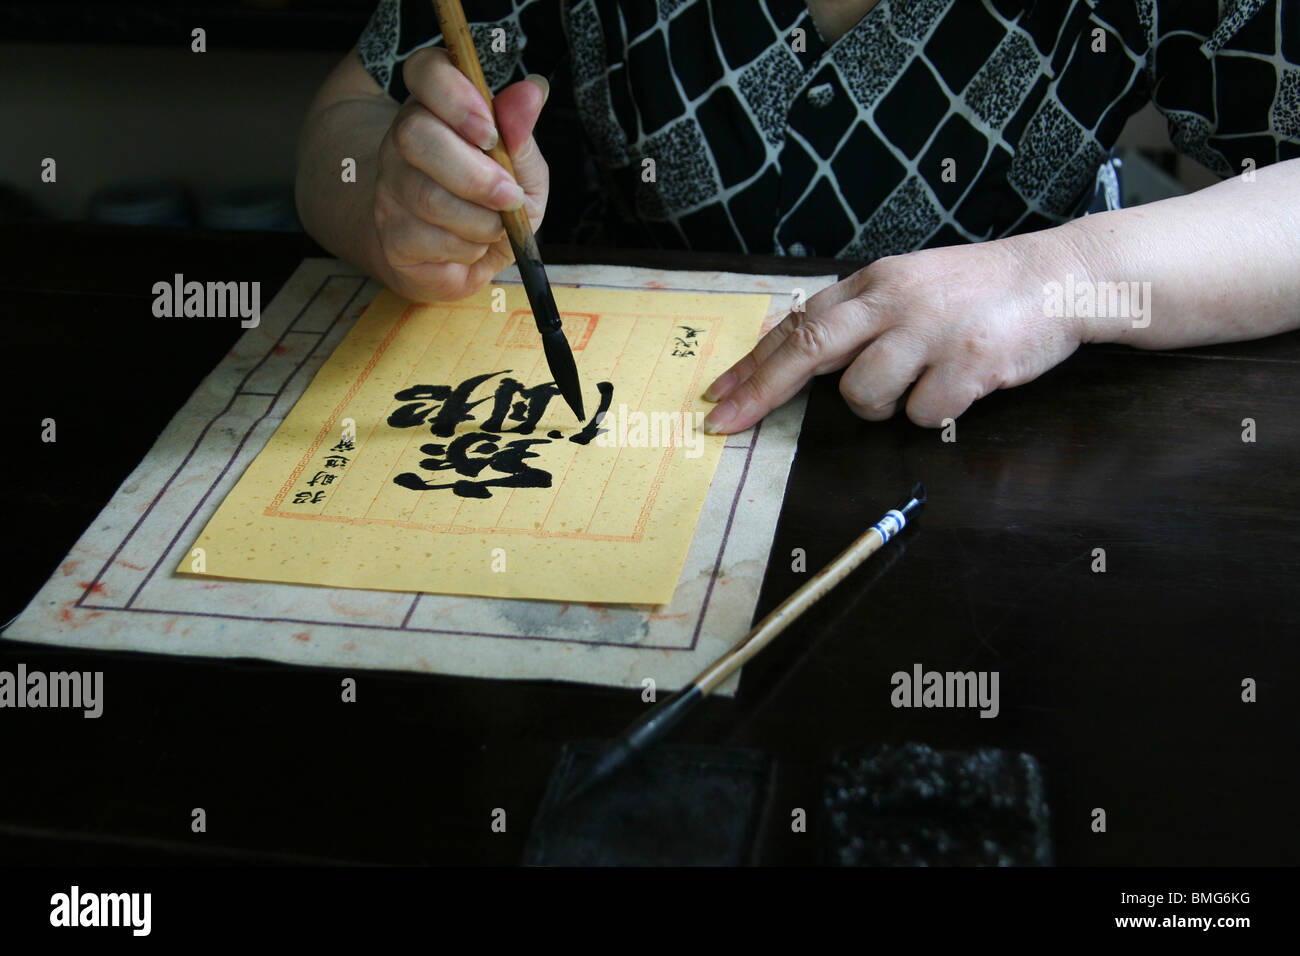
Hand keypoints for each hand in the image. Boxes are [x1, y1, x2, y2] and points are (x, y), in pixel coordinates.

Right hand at [373, 47, 549, 301]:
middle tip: (509, 196)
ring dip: (480, 221)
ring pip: (427, 197)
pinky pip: (427, 240)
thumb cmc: (496, 204)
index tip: (490, 134)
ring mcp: (389, 187)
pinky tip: (471, 246)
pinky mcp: (389, 234)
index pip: (425, 71)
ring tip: (496, 227)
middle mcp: (403, 139)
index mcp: (438, 106)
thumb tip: (532, 90)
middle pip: (415, 136)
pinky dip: (466, 250)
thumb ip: (521, 133)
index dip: (455, 96)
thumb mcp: (523, 168)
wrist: (468, 260)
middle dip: (474, 175)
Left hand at [702, 233, 1090, 430]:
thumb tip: (797, 356)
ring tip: (920, 382)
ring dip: (881, 408)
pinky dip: (934, 415)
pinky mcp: (967, 361)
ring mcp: (930, 330)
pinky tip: (959, 386)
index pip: (799, 324)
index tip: (718, 395)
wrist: (1061, 278)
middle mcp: (895, 300)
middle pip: (808, 351)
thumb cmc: (977, 291)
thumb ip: (858, 317)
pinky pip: (922, 415)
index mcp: (874, 282)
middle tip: (725, 422)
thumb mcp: (908, 286)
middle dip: (761, 391)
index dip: (753, 364)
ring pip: (864, 396)